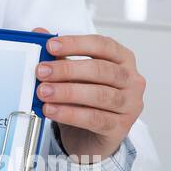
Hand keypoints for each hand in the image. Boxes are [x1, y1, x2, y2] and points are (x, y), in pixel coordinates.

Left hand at [31, 29, 144, 162]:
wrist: (90, 137)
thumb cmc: (84, 100)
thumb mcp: (71, 75)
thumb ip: (59, 54)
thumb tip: (39, 33)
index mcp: (123, 59)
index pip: (102, 45)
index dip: (76, 44)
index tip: (51, 46)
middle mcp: (131, 80)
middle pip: (101, 70)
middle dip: (67, 69)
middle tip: (41, 71)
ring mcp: (130, 105)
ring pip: (99, 95)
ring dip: (67, 92)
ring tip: (43, 92)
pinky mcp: (120, 127)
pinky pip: (94, 118)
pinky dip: (70, 114)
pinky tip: (52, 110)